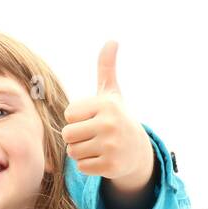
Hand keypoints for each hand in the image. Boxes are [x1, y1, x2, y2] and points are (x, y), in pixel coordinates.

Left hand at [62, 41, 154, 190]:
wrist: (139, 152)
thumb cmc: (117, 119)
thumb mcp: (112, 94)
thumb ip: (106, 67)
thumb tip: (113, 40)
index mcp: (106, 105)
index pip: (69, 115)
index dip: (77, 119)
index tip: (93, 120)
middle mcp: (110, 124)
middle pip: (68, 134)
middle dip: (76, 138)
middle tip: (93, 136)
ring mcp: (112, 147)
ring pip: (73, 152)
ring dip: (81, 152)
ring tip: (98, 147)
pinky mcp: (112, 167)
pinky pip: (82, 167)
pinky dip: (89, 166)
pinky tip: (103, 160)